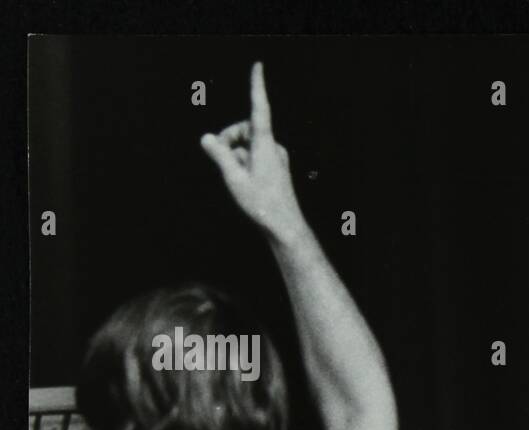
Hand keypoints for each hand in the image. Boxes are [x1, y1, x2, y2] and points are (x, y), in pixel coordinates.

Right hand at [200, 63, 305, 243]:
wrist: (284, 227)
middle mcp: (273, 147)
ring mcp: (276, 157)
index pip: (259, 109)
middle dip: (228, 139)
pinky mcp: (275, 167)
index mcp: (265, 145)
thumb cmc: (261, 204)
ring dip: (235, 156)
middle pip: (243, 129)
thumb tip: (207, 138)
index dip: (257, 86)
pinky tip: (244, 183)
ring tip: (236, 179)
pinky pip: (253, 157)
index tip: (258, 66)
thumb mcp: (234, 178)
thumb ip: (219, 155)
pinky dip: (243, 164)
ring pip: (247, 145)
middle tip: (221, 160)